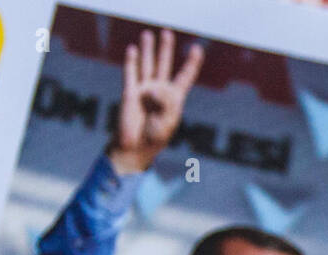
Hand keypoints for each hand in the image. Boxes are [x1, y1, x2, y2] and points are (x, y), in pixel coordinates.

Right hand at [107, 29, 203, 174]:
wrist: (136, 147)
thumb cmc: (155, 137)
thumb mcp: (168, 121)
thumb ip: (165, 103)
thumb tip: (152, 89)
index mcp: (174, 99)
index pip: (185, 77)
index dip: (191, 64)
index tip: (197, 49)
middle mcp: (160, 91)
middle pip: (164, 65)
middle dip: (166, 49)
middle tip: (167, 32)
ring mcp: (144, 90)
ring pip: (147, 65)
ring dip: (148, 50)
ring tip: (148, 34)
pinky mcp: (130, 92)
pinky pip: (131, 74)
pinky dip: (131, 62)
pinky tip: (133, 49)